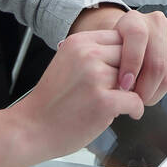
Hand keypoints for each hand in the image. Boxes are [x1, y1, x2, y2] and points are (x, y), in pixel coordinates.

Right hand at [11, 29, 143, 160]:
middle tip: (125, 90)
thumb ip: (95, 54)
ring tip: (119, 103)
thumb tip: (131, 53)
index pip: (121, 37)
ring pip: (134, 79)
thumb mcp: (69, 62)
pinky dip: (135, 110)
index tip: (124, 73)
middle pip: (130, 56)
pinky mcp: (103, 101)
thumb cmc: (52, 101)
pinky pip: (136, 100)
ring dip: (131, 93)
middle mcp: (87, 54)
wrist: (31, 129)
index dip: (126, 57)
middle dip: (131, 74)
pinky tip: (128, 114)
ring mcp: (95, 77)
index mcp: (79, 42)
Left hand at [69, 6, 166, 105]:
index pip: (136, 38)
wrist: (133, 47)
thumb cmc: (115, 57)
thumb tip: (104, 85)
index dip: (131, 65)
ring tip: (146, 97)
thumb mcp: (104, 56)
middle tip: (136, 100)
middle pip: (156, 62)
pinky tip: (166, 90)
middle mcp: (156, 20)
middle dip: (145, 88)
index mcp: (132, 20)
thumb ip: (104, 63)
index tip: (123, 86)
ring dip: (158, 92)